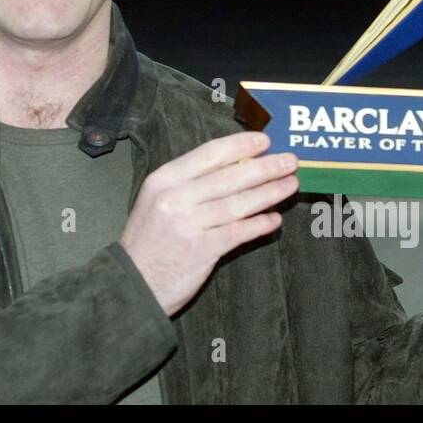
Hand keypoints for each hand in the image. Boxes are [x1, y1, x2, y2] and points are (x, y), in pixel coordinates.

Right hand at [120, 131, 297, 316]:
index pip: (208, 154)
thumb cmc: (149, 239)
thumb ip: (189, 184)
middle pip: (228, 177)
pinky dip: (258, 225)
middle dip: (264, 167)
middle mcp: (174, 198)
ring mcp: (187, 224)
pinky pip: (238, 232)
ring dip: (269, 193)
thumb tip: (235, 167)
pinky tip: (274, 220)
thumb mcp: (157, 200)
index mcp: (163, 179)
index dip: (239, 145)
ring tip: (290, 184)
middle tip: (289, 160)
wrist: (132, 281)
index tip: (263, 140)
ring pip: (238, 203)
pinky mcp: (200, 250)